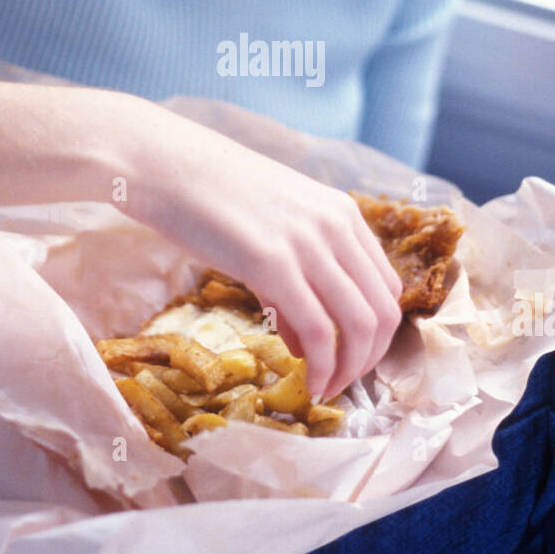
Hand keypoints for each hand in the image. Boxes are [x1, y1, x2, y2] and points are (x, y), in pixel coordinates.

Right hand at [120, 106, 403, 400]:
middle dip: (369, 359)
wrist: (167, 165)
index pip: (387, 286)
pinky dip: (323, 367)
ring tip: (326, 388)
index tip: (351, 357)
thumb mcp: (273, 228)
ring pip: (360, 325)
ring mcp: (308, 244)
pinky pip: (318, 331)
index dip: (376, 332)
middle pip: (383, 310)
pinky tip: (309, 382)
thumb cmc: (211, 197)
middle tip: (343, 382)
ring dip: (350, 369)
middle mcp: (336, 226)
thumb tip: (305, 340)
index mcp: (341, 214)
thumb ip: (296, 279)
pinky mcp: (273, 263)